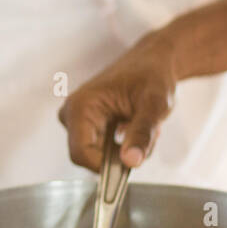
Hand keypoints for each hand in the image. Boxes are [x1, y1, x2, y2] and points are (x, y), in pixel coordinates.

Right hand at [58, 34, 178, 171]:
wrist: (153, 61)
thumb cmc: (152, 75)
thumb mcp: (154, 105)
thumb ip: (142, 134)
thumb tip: (130, 162)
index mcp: (80, 107)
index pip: (80, 154)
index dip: (106, 166)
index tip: (133, 160)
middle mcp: (71, 114)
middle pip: (89, 156)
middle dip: (120, 155)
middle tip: (145, 135)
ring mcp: (76, 120)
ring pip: (97, 155)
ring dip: (124, 150)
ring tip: (141, 126)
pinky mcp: (84, 124)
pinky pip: (99, 149)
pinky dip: (121, 145)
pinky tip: (133, 126)